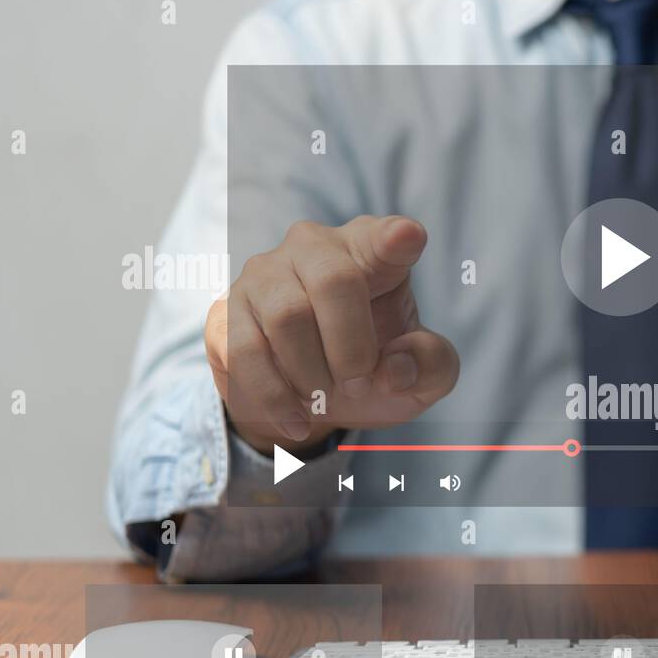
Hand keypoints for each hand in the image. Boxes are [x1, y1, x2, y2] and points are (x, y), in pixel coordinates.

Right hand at [205, 215, 458, 453]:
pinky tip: (296, 419)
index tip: (408, 239)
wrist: (315, 399)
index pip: (387, 238)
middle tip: (359, 384)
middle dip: (352, 347)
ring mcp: (264, 275)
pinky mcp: (226, 311)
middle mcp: (314, 248)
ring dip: (313, 374)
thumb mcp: (423, 375)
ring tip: (324, 401)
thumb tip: (396, 367)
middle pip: (333, 280)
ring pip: (287, 317)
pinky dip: (275, 396)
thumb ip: (430, 364)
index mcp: (372, 252)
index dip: (397, 238)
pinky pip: (244, 351)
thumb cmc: (378, 368)